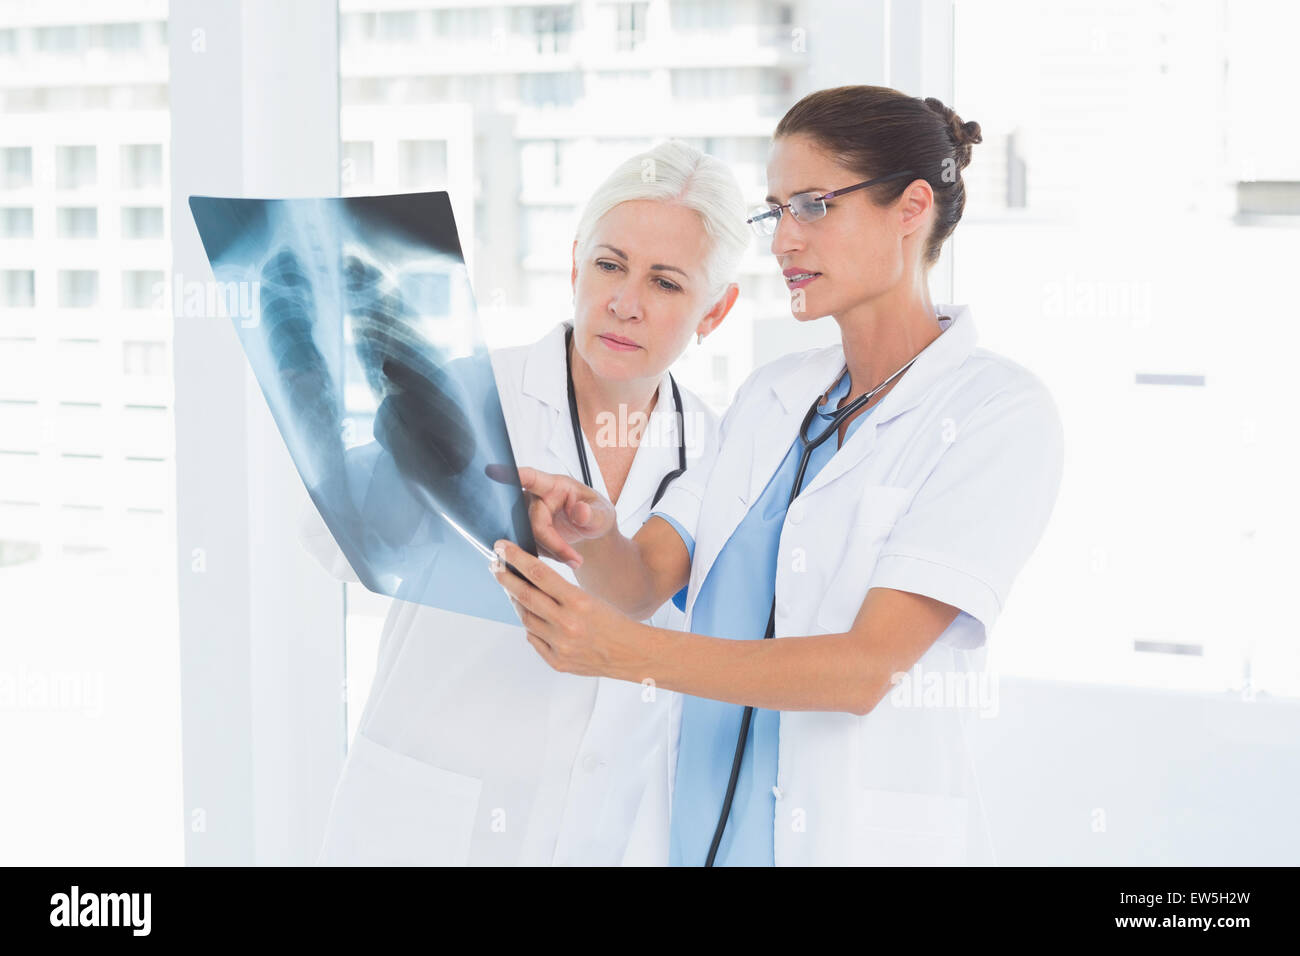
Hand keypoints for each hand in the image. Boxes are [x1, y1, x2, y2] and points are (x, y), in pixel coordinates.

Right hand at [488, 465, 616, 568]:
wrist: (591, 535)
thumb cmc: (597, 516)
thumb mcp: (604, 514)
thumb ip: (594, 513)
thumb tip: (580, 512)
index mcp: (555, 485)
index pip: (532, 478)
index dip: (513, 475)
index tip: (493, 470)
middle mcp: (536, 498)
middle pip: (533, 521)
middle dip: (554, 544)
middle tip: (576, 561)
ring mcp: (528, 516)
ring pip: (529, 537)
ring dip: (552, 553)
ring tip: (575, 560)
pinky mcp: (526, 533)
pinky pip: (530, 547)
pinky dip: (549, 557)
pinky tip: (564, 558)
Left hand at [491, 540, 650, 678]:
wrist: (631, 654)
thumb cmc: (614, 622)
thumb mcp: (591, 598)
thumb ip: (560, 593)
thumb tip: (529, 582)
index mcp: (578, 602)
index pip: (539, 574)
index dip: (516, 558)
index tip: (502, 548)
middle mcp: (567, 624)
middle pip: (525, 595)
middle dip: (505, 578)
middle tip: (494, 566)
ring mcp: (560, 645)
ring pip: (526, 618)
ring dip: (517, 602)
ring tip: (513, 591)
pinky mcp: (557, 661)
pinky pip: (534, 639)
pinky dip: (531, 627)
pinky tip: (533, 618)